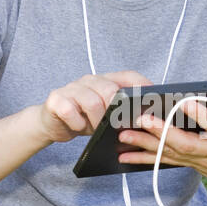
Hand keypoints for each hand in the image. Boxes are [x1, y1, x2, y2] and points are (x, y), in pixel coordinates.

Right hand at [37, 71, 153, 143]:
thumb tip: (147, 122)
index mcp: (105, 81)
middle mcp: (89, 80)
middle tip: (116, 126)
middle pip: (110, 90)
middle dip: (117, 111)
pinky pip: (70, 111)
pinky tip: (77, 127)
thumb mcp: (105, 116)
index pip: (128, 76)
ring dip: (96, 121)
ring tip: (94, 129)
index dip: (143, 86)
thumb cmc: (83, 119)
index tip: (155, 99)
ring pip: (92, 102)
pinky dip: (77, 123)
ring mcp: (71, 88)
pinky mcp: (56, 99)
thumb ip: (121, 114)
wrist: (51, 123)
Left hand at [116, 90, 206, 194]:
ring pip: (169, 153)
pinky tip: (123, 155)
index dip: (203, 117)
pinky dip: (143, 158)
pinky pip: (164, 161)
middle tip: (143, 120)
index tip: (187, 101)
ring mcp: (199, 161)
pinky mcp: (190, 164)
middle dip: (163, 133)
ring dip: (145, 145)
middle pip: (185, 144)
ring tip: (123, 135)